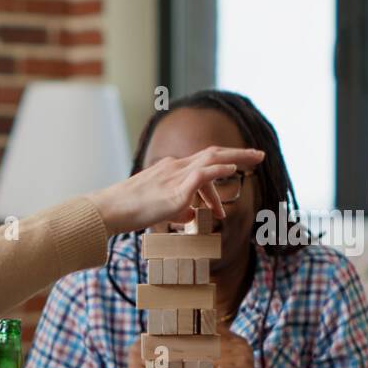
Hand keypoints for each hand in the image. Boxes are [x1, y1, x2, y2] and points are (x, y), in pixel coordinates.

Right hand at [89, 146, 265, 233]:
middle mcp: (174, 167)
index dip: (220, 172)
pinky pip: (202, 174)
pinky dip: (220, 169)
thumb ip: (176, 210)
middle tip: (259, 156)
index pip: (200, 166)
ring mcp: (174, 176)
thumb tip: (190, 215)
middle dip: (238, 153)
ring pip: (212, 158)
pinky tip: (234, 169)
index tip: (234, 175)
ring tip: (257, 158)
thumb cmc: (127, 212)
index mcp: (169, 170)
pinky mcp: (175, 189)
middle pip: (212, 153)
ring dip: (238, 156)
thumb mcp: (157, 210)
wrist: (109, 210)